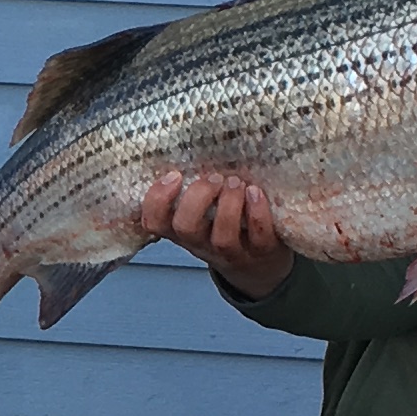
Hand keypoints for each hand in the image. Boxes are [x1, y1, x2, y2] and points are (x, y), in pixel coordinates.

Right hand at [140, 169, 294, 298]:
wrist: (259, 268)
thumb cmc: (226, 229)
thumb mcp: (203, 215)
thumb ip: (195, 193)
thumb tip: (192, 147)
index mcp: (182, 232)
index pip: (154, 222)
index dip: (157, 200)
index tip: (174, 175)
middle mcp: (202, 245)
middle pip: (186, 228)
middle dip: (197, 199)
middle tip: (214, 178)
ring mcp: (232, 252)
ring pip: (222, 237)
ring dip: (228, 205)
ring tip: (236, 182)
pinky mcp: (262, 252)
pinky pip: (259, 236)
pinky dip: (257, 213)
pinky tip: (256, 192)